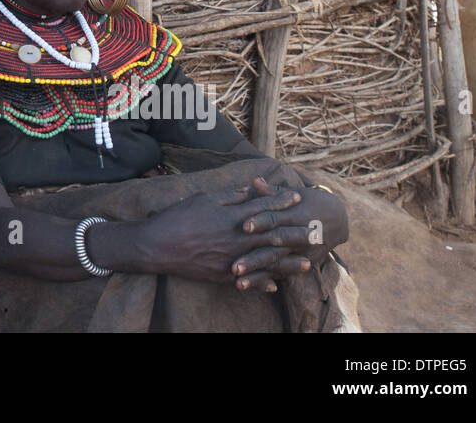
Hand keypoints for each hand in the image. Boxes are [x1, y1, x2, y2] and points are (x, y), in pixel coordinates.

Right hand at [131, 180, 305, 284]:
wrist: (158, 245)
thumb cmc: (179, 217)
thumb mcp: (204, 198)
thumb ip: (231, 195)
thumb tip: (251, 189)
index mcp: (232, 216)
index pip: (263, 207)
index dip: (281, 202)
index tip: (298, 198)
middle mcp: (236, 238)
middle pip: (272, 235)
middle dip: (295, 233)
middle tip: (316, 233)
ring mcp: (232, 258)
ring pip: (266, 261)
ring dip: (288, 262)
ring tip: (307, 263)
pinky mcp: (223, 275)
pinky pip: (248, 280)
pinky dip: (263, 283)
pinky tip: (276, 285)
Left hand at [230, 176, 348, 291]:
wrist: (339, 219)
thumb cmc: (309, 201)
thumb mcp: (293, 193)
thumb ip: (272, 192)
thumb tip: (255, 181)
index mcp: (294, 215)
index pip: (275, 219)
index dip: (260, 222)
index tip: (244, 226)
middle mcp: (299, 237)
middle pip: (274, 248)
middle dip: (255, 258)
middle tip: (234, 266)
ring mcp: (302, 253)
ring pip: (277, 265)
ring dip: (258, 274)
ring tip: (239, 282)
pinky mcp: (304, 264)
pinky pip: (283, 274)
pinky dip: (266, 281)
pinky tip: (250, 287)